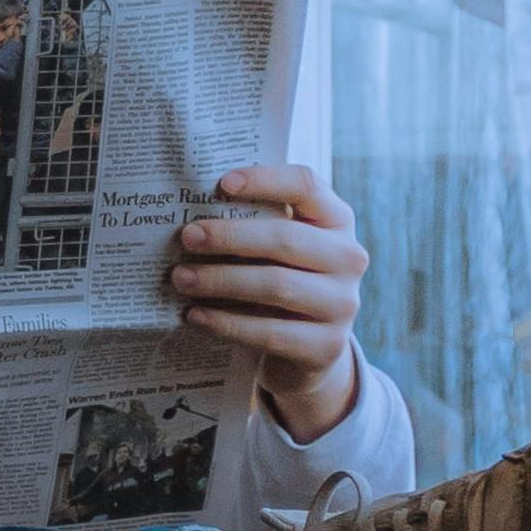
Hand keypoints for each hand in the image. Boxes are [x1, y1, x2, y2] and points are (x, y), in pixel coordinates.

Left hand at [171, 164, 367, 441]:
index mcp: (337, 220)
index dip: (265, 180)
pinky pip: (270, 332)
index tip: (222, 184)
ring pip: (276, 285)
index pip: (306, 186)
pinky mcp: (327, 346)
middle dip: (229, 237)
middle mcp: (349, 258)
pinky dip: (226, 323)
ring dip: (221, 280)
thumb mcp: (278, 249)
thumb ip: (254, 224)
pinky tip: (195, 316)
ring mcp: (343, 304)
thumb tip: (192, 214)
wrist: (309, 350)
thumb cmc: (283, 281)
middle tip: (187, 238)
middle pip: (285, 238)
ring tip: (182, 278)